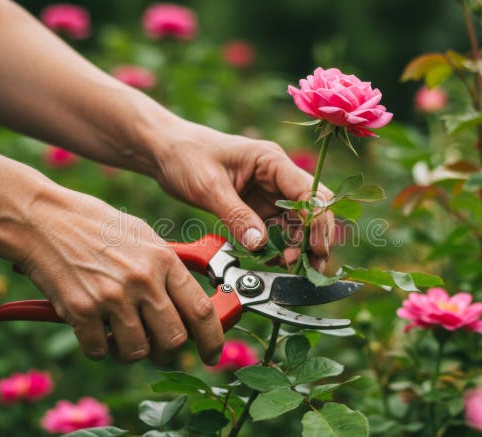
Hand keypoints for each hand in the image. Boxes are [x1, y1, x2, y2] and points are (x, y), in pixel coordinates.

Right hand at [16, 185, 223, 363]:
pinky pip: (100, 351)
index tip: (211, 354)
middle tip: (155, 341)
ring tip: (119, 330)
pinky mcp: (81, 311)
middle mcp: (143, 280)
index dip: (213, 340)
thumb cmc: (92, 224)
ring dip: (130, 349)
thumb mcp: (142, 236)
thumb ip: (166, 270)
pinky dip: (98, 346)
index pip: (201, 311)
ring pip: (138, 351)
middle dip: (167, 348)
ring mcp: (112, 297)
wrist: (42, 218)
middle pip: (174, 339)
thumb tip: (187, 305)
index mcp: (163, 260)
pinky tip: (92, 326)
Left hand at [149, 119, 335, 269]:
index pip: (309, 192)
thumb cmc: (185, 156)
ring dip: (297, 246)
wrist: (164, 151)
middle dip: (314, 238)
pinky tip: (274, 261)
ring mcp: (268, 193)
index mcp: (272, 161)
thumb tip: (261, 244)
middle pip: (310, 209)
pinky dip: (278, 246)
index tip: (317, 248)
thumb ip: (236, 216)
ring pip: (295, 223)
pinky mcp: (256, 207)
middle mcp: (276, 176)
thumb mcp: (209, 187)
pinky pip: (275, 230)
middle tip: (311, 266)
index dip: (318, 221)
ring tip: (291, 268)